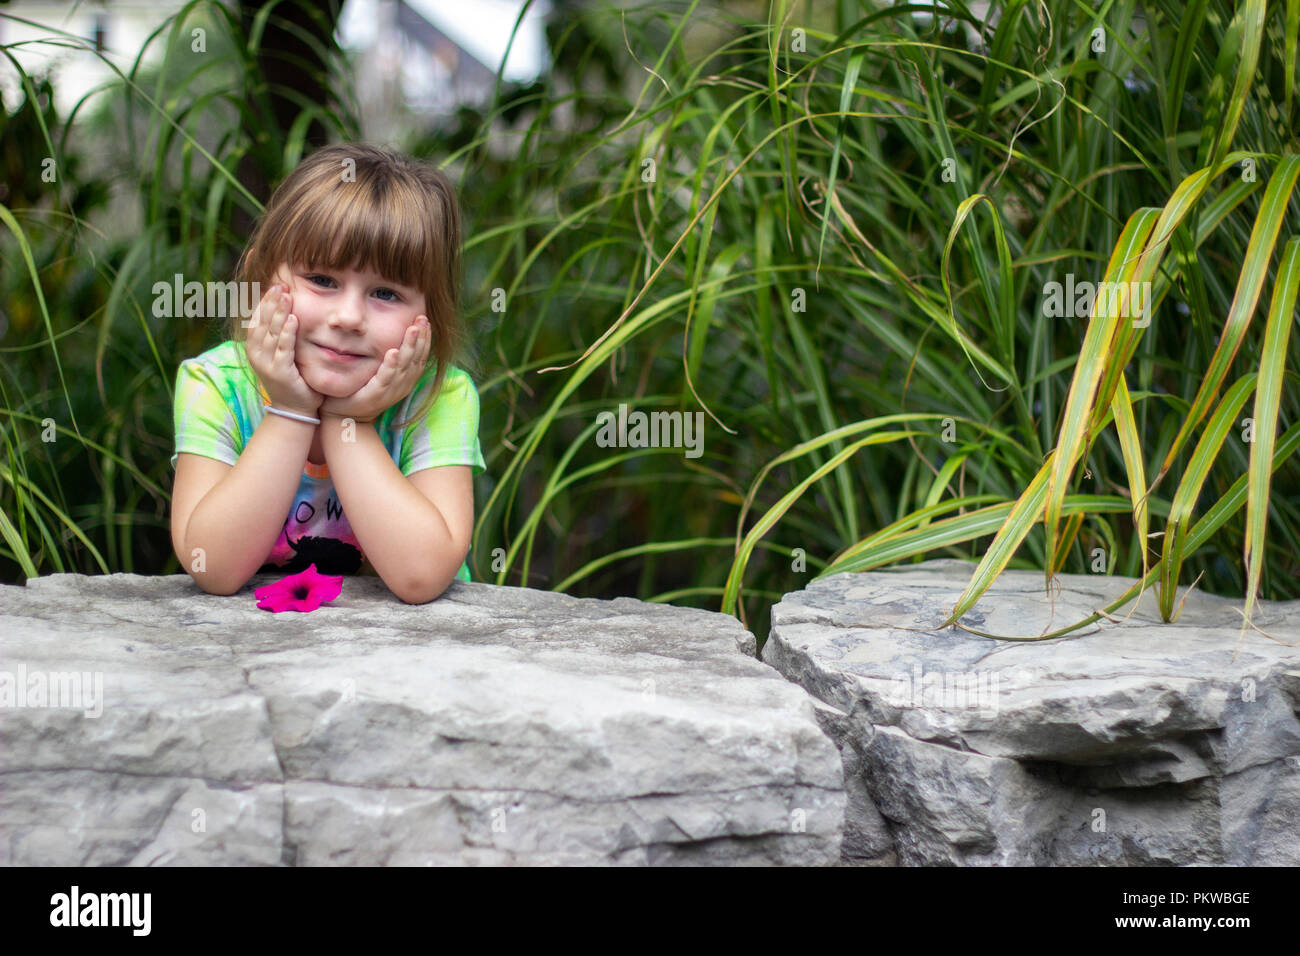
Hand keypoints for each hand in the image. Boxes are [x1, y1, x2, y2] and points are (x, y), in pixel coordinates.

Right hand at [245, 283, 322, 416]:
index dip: (265, 301)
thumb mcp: (281, 353)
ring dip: (279, 313)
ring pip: (271, 333)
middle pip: (262, 322)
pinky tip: (294, 319)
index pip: (256, 319)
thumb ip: (280, 335)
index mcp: (254, 348)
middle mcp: (256, 354)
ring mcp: (266, 364)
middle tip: (282, 285)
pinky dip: (288, 333)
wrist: (295, 409)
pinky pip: (283, 349)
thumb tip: (286, 310)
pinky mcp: (280, 372)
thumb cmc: (292, 378)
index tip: (276, 285)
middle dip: (271, 302)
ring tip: (287, 296)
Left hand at [318, 315, 430, 423]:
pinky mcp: (375, 396)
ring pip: (404, 367)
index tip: (425, 320)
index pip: (420, 357)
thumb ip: (389, 359)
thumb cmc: (360, 390)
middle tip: (422, 319)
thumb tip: (395, 336)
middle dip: (421, 338)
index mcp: (405, 380)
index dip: (425, 339)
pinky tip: (393, 351)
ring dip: (410, 347)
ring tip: (412, 329)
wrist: (344, 416)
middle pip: (416, 359)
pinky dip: (390, 365)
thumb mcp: (379, 373)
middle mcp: (402, 386)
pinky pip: (386, 378)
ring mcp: (390, 392)